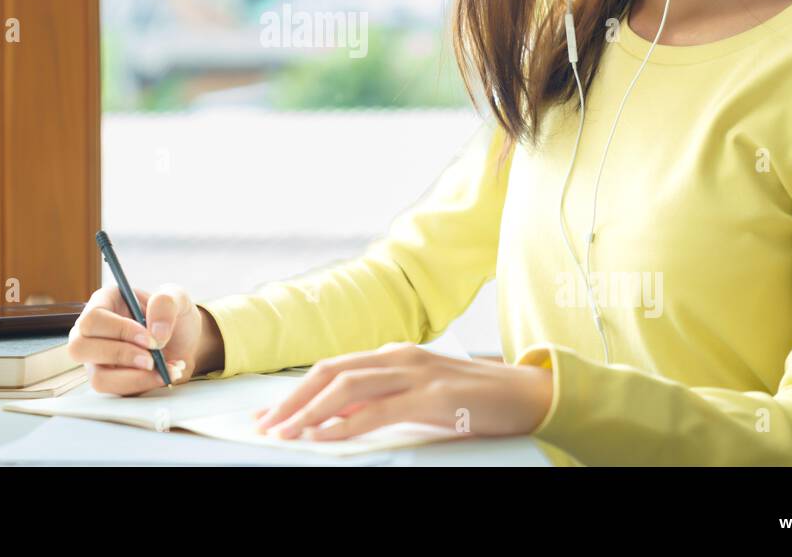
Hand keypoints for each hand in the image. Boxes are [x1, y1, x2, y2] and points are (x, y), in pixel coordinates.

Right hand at [66, 283, 199, 394]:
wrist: (185, 342)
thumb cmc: (172, 316)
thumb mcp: (177, 298)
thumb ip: (166, 303)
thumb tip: (156, 333)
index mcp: (105, 302)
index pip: (94, 318)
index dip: (120, 331)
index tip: (151, 339)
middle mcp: (93, 331)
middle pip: (80, 348)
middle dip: (120, 356)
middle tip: (151, 359)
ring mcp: (97, 359)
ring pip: (97, 378)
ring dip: (134, 378)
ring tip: (164, 369)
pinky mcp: (109, 380)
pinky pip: (116, 393)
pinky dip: (143, 386)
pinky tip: (164, 375)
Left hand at [251, 343, 552, 441]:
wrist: (529, 394)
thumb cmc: (473, 399)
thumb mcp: (417, 398)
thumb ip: (379, 404)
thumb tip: (333, 420)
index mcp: (392, 355)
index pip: (331, 369)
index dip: (295, 390)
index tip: (268, 413)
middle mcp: (398, 356)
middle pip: (328, 372)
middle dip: (290, 399)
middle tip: (263, 424)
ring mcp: (415, 372)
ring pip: (346, 386)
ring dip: (308, 411)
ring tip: (283, 431)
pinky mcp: (433, 395)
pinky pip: (379, 409)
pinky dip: (346, 423)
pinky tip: (325, 436)